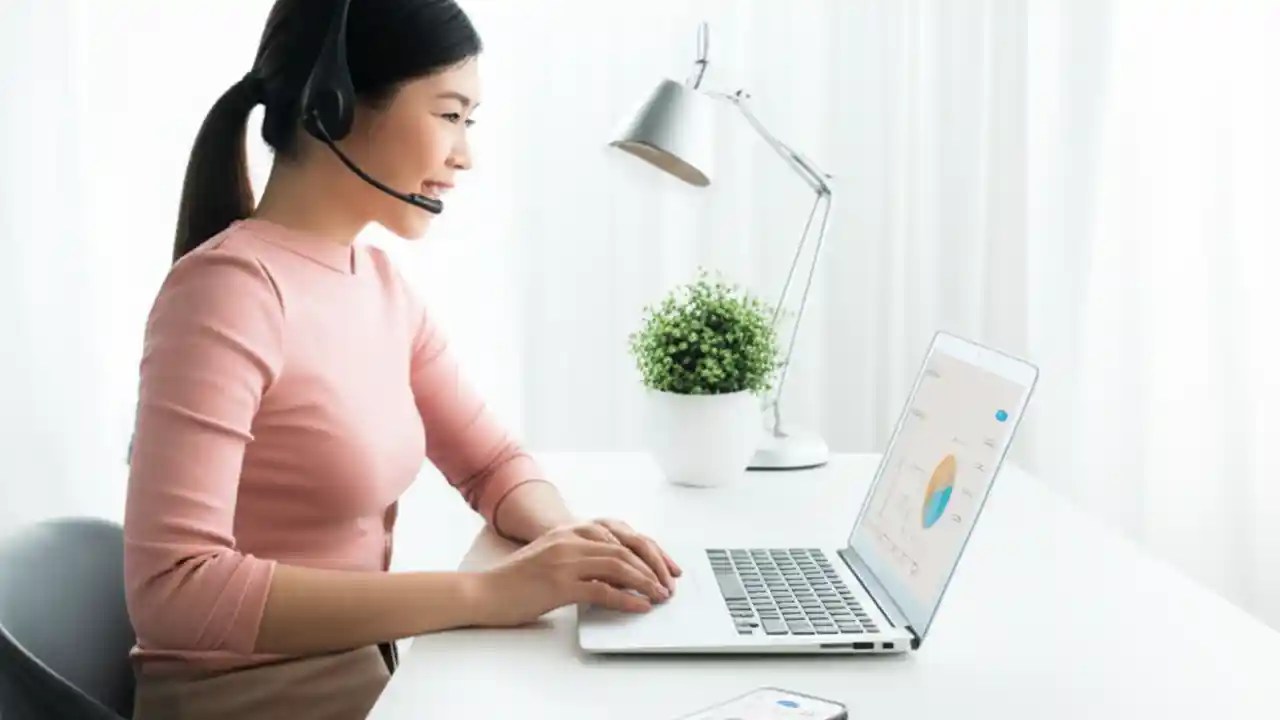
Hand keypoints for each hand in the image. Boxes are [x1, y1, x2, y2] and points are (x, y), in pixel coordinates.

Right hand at [474, 524, 670, 626]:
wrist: (484, 592)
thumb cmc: (517, 580)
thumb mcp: (553, 557)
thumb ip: (583, 557)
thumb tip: (618, 572)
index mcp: (570, 529)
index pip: (622, 534)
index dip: (649, 550)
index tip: (665, 566)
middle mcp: (570, 539)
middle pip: (626, 548)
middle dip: (654, 567)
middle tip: (668, 584)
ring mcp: (565, 560)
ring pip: (619, 565)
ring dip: (645, 582)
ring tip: (659, 596)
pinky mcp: (559, 584)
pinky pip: (603, 590)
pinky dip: (627, 599)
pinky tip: (640, 607)